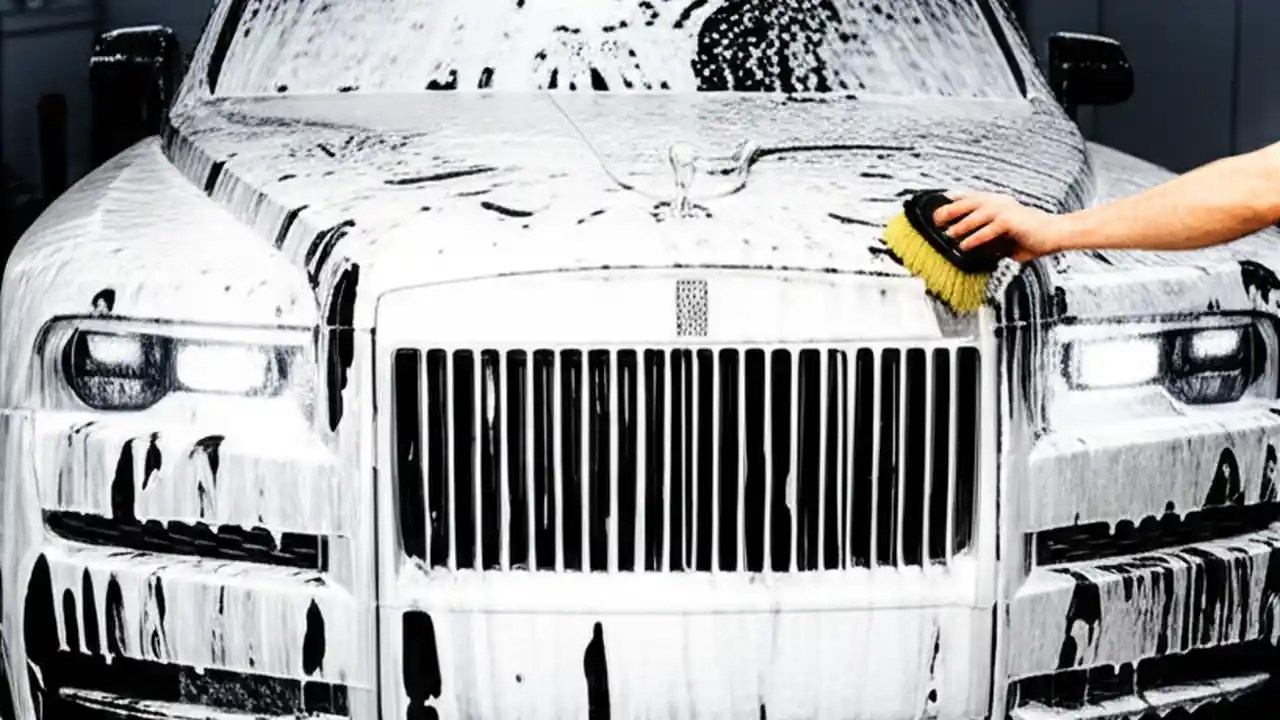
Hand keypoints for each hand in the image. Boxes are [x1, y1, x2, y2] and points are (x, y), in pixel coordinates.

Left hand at [932, 191, 1067, 262]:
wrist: (1055, 233)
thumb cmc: (1030, 235)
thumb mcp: (1004, 234)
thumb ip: (988, 235)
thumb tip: (969, 244)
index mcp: (996, 202)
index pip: (970, 197)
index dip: (953, 200)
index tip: (937, 208)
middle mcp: (999, 203)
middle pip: (968, 202)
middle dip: (950, 210)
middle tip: (936, 220)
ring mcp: (1005, 210)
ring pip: (976, 215)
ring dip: (960, 225)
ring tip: (949, 234)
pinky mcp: (1011, 221)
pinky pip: (988, 229)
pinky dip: (975, 237)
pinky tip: (965, 245)